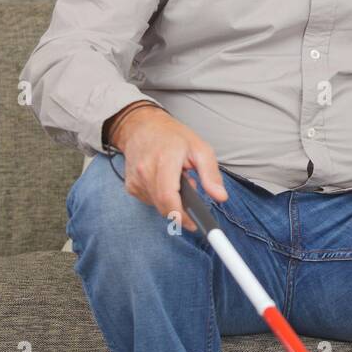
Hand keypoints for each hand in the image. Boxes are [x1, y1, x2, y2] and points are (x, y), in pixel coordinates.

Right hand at [111, 105, 227, 231]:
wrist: (142, 126)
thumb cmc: (173, 136)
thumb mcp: (200, 148)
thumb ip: (211, 174)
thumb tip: (221, 197)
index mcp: (165, 160)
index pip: (168, 197)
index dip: (181, 216)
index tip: (194, 225)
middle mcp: (145, 170)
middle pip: (164, 205)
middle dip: (181, 208)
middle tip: (191, 191)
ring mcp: (135, 179)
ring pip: (157, 205)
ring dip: (171, 200)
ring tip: (177, 180)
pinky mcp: (130, 186)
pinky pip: (149, 201)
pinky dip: (160, 197)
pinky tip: (165, 181)